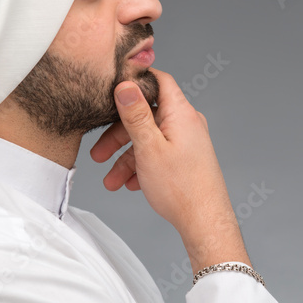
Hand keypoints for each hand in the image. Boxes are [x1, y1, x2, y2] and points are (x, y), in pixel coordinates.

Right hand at [90, 68, 249, 269]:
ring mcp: (187, 142)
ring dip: (127, 159)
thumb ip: (135, 115)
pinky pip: (159, 155)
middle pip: (146, 116)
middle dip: (119, 135)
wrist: (204, 222)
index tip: (112, 89)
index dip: (136, 81)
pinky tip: (130, 185)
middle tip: (98, 153)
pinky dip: (142, 167)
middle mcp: (187, 124)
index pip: (158, 81)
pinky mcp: (186, 159)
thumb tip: (125, 84)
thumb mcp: (148, 148)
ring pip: (149, 141)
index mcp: (181, 113)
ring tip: (111, 181)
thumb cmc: (181, 187)